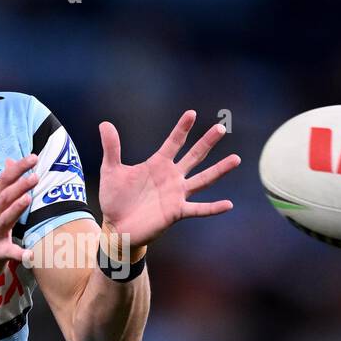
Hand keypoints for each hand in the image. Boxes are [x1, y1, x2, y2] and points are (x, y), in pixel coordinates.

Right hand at [0, 153, 37, 281]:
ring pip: (4, 219)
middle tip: (35, 177)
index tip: (33, 158)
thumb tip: (10, 161)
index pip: (4, 181)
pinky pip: (8, 252)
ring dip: (15, 209)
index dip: (18, 169)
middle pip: (5, 197)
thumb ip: (3, 185)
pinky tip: (30, 255)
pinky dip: (19, 254)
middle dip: (19, 186)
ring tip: (27, 199)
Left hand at [97, 110, 240, 247]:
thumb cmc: (115, 198)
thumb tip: (104, 124)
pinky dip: (213, 207)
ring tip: (236, 159)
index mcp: (157, 164)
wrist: (116, 227)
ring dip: (219, 170)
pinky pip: (198, 209)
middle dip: (207, 142)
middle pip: (194, 156)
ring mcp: (176, 194)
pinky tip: (228, 204)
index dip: (182, 128)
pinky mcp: (177, 211)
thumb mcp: (111, 170)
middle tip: (221, 127)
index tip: (192, 113)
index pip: (173, 142)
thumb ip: (112, 148)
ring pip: (203, 179)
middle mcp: (171, 177)